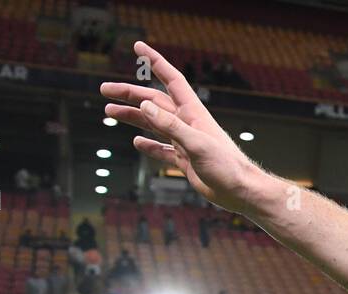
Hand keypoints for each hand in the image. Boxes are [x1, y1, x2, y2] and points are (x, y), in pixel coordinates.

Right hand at [101, 42, 264, 214]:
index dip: (155, 62)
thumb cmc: (227, 167)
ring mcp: (186, 142)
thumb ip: (170, 125)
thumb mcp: (197, 144)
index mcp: (193, 114)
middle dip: (130, 94)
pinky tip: (136, 142)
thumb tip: (144, 105)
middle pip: (154, 102)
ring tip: (110, 112)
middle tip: (105, 90)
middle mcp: (188, 124)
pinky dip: (149, 145)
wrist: (242, 191)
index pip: (171, 80)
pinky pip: (163, 149)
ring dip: (133, 117)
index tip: (138, 47)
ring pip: (154, 124)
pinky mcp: (186, 161)